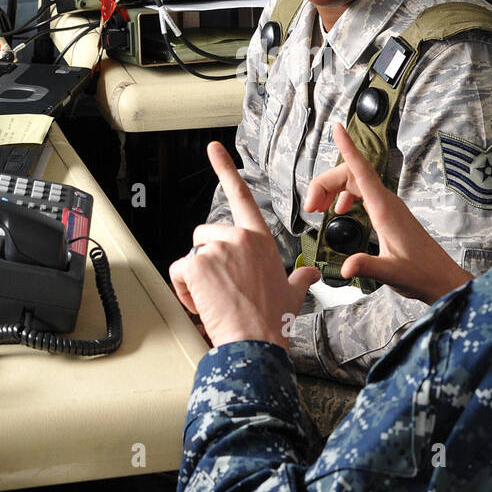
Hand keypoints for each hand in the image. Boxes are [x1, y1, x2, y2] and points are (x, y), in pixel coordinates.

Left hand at [169, 142, 319, 348]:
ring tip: (215, 301)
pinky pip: (179, 273)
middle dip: (206, 261)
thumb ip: (300, 278)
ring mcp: (217, 249)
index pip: (241, 196)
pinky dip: (185, 291)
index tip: (213, 148)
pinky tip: (203, 304)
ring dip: (196, 280)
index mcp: (260, 239)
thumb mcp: (292, 294)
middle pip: (204, 236)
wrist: (256, 342)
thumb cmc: (273, 320)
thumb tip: (312, 275)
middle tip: (221, 289)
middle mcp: (238, 237)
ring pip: (190, 257)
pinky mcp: (197, 265)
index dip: (225, 168)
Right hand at [302, 122, 471, 303]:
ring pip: (355, 182)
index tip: (337, 129)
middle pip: (351, 174)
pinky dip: (344, 196)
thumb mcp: (392, 273)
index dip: (348, 147)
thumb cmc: (421, 273)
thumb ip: (367, 266)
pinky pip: (362, 193)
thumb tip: (345, 267)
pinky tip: (338, 210)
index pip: (362, 170)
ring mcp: (387, 206)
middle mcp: (386, 202)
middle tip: (310, 206)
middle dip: (325, 183)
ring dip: (333, 189)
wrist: (441, 279)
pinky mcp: (388, 214)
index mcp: (384, 209)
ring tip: (317, 208)